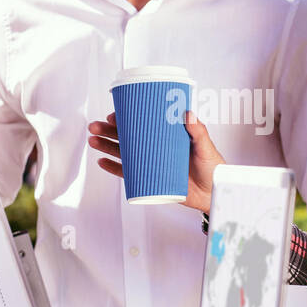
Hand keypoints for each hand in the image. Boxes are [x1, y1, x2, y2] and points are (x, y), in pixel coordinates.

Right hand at [86, 109, 225, 212]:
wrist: (213, 193)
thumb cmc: (212, 167)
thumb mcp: (206, 147)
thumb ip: (198, 132)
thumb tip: (188, 114)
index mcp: (166, 134)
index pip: (142, 123)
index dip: (126, 118)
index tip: (114, 115)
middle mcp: (156, 147)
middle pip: (127, 136)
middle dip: (109, 131)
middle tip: (95, 126)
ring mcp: (151, 163)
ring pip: (123, 153)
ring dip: (106, 146)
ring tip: (93, 140)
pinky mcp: (149, 180)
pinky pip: (128, 174)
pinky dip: (114, 168)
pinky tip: (102, 161)